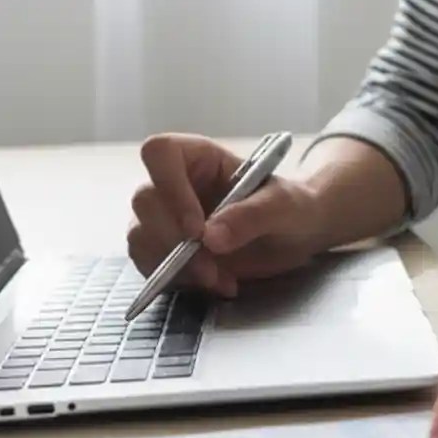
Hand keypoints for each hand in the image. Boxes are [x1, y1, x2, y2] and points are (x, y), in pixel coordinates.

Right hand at [127, 133, 327, 295]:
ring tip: (218, 280)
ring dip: (173, 265)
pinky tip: (214, 285)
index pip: (160, 153)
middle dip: (173, 241)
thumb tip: (211, 238)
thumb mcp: (284, 206)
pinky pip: (148, 264)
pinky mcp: (167, 251)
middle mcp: (175, 184)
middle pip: (144, 201)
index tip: (197, 228)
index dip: (170, 187)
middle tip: (212, 267)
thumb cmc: (293, 207)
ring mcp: (167, 218)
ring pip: (139, 236)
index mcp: (199, 158)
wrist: (298, 237)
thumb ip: (252, 216)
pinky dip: (176, 281)